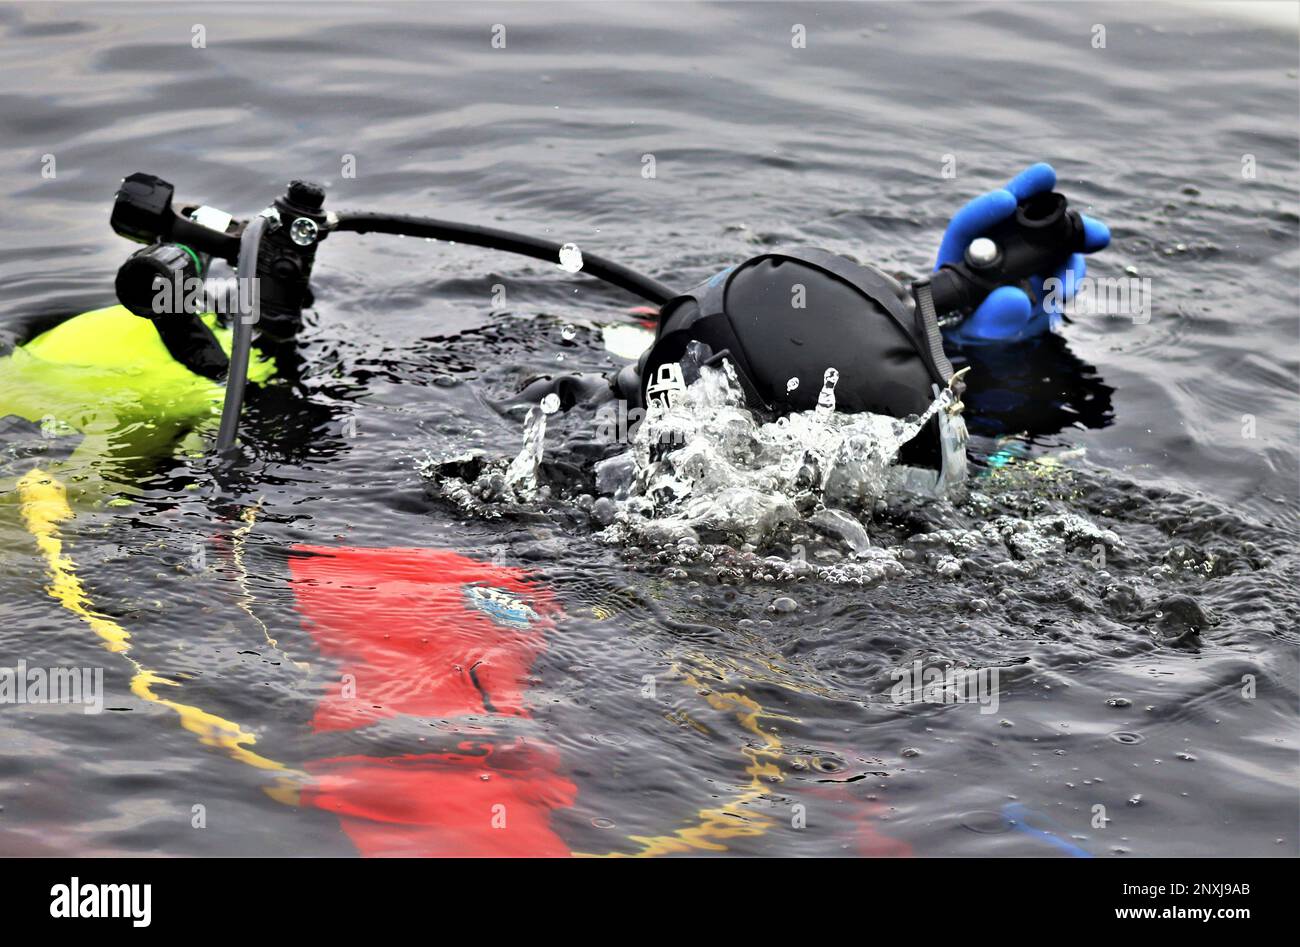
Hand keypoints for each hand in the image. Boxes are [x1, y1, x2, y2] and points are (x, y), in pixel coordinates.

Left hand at [936, 163, 1109, 342]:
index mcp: (960, 260)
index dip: (985, 209)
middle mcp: (992, 253)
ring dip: (1068, 239)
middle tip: (1045, 175)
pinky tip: (1069, 285)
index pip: (969, 226)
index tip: (1006, 199)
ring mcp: (1022, 262)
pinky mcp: (1045, 275)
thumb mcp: (974, 332)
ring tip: (1084, 246)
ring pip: (1046, 240)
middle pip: (1011, 217)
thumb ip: (990, 319)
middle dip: (1031, 194)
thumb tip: (1017, 300)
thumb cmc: (970, 334)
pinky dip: (1074, 269)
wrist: (993, 347)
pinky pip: (1064, 266)